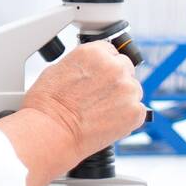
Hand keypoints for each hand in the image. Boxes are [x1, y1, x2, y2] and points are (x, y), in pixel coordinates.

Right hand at [0, 41, 145, 185]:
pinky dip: (127, 118)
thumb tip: (89, 70)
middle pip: (125, 68)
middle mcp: (114, 67)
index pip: (111, 52)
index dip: (104, 67)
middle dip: (115, 81)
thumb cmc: (47, 106)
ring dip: (122, 99)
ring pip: (133, 90)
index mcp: (95, 52)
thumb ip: (83, 65)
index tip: (100, 78)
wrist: (51, 133)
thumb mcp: (58, 70)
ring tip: (101, 112)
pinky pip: (138, 111)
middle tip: (99, 98)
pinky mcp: (135, 111)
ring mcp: (127, 89)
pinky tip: (108, 122)